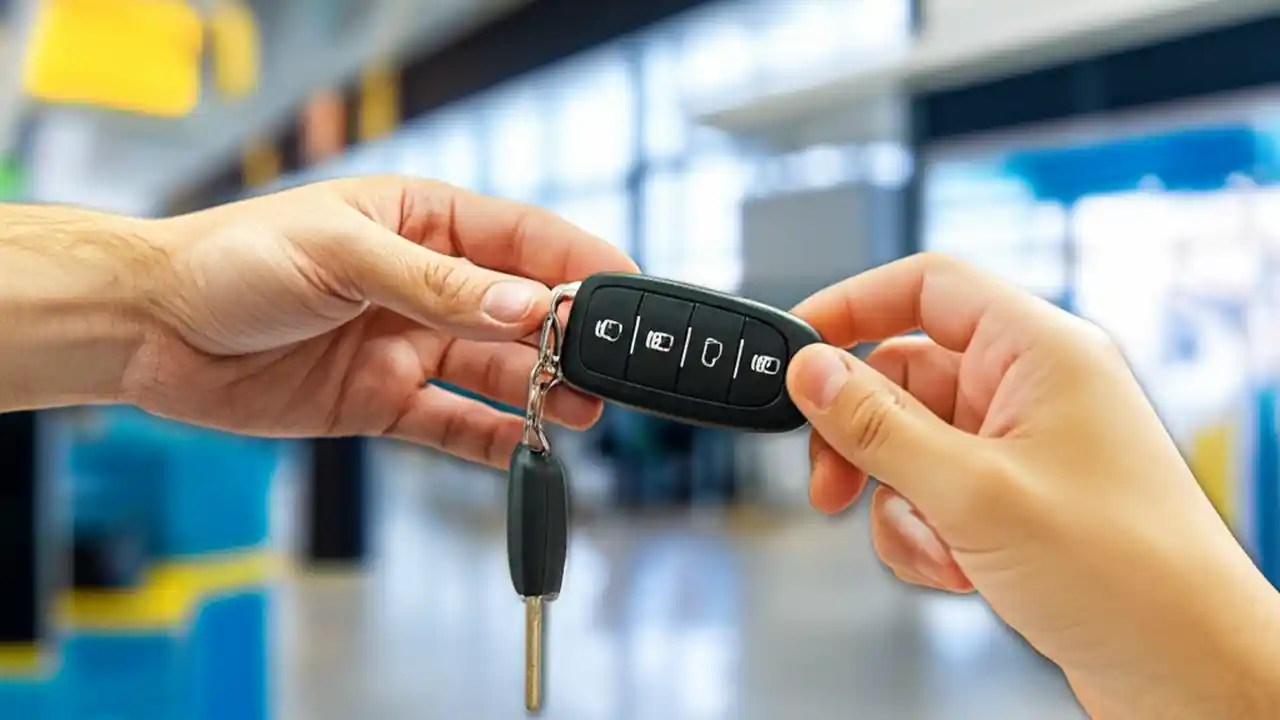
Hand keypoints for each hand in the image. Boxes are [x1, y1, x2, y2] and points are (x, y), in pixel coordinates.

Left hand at [121, 177, 636, 465]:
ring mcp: (407, 345)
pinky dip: (494, 438)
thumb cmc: (232, 260)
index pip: (523, 239)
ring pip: (497, 370)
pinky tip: (530, 447)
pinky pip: (453, 422)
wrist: (151, 330)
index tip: (627, 292)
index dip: (580, 263)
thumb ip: (441, 287)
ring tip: (585, 409)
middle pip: (520, 312)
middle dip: (569, 338)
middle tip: (610, 368)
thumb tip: (529, 307)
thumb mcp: (342, 254)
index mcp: (422, 223)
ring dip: (543, 390)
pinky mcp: (382, 401)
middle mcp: (425, 286)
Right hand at [786, 254, 1279, 717]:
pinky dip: (924, 532)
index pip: (927, 287)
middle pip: (905, 376)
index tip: (795, 346)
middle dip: (863, 438)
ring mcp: (1024, 445)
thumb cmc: (1127, 574)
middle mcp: (1032, 388)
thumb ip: (878, 427)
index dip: (852, 307)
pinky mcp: (1016, 498)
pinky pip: (933, 492)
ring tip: (932, 546)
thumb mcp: (972, 493)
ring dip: (898, 502)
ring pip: (911, 444)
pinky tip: (955, 569)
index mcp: (1039, 350)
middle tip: (833, 484)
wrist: (1185, 670)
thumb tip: (810, 371)